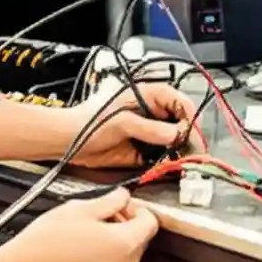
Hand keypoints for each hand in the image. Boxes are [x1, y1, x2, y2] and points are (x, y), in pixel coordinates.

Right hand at [0, 189, 157, 261]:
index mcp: (125, 242)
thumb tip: (123, 195)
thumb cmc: (47, 244)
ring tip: (89, 231)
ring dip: (114, 239)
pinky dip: (105, 255)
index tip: (124, 204)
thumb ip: (110, 200)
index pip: (151, 220)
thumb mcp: (80, 209)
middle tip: (104, 214)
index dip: (137, 208)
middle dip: (125, 222)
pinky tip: (84, 248)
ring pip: (126, 253)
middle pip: (140, 238)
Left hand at [68, 82, 199, 168]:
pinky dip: (168, 161)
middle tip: (192, 151)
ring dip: (180, 150)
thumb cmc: (88, 122)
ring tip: (183, 160)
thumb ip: (149, 128)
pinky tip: (170, 166)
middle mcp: (152, 112)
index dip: (189, 117)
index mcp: (148, 95)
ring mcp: (148, 131)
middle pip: (181, 122)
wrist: (68, 141)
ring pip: (174, 140)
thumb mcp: (121, 122)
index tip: (191, 134)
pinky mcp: (143, 150)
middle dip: (188, 136)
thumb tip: (176, 134)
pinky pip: (162, 156)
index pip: (180, 102)